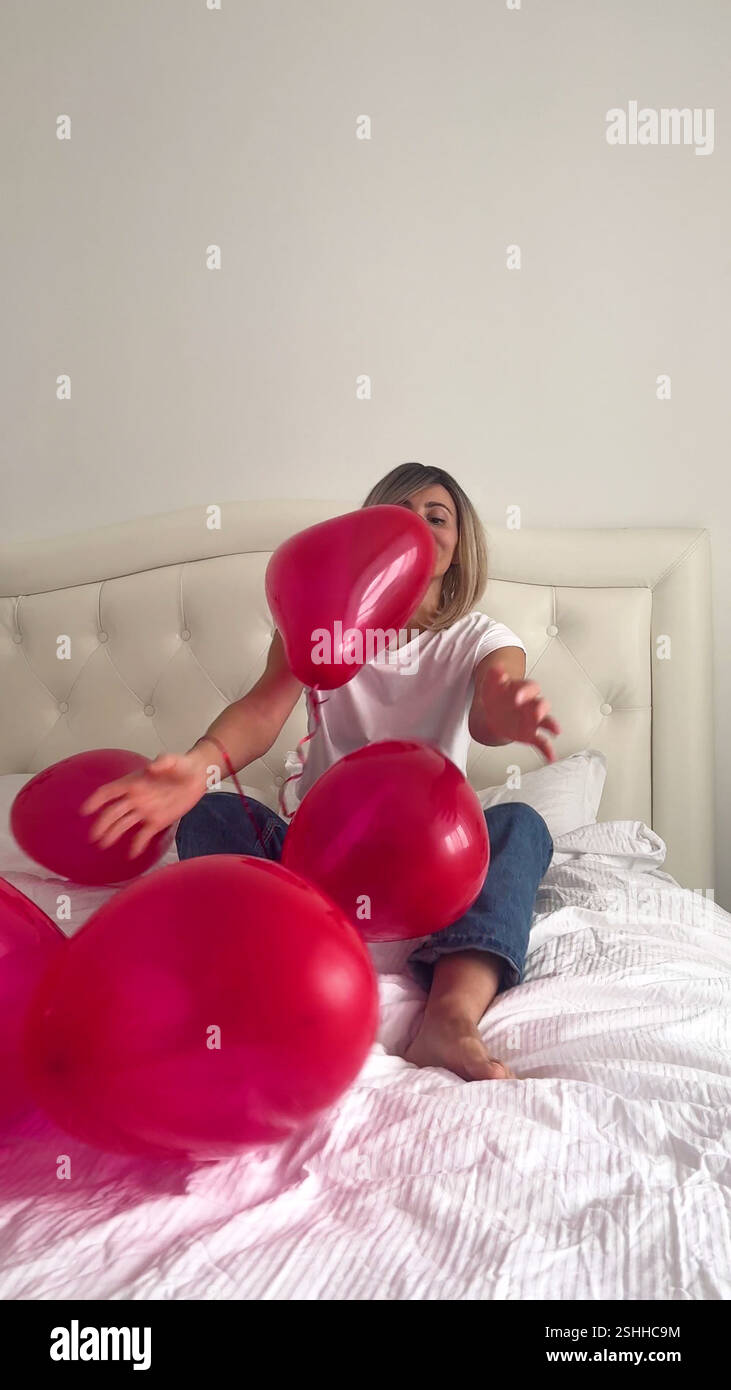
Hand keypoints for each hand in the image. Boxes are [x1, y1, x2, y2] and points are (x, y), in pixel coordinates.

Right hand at [79, 752, 205, 857]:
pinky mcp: (157, 821)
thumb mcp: (174, 760)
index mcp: (134, 782)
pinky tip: (131, 854)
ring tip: (104, 844)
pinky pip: (144, 835)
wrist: (198, 776)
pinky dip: (137, 844)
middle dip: (103, 823)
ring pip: (124, 824)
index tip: (85, 811)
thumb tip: (151, 766)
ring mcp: (145, 810)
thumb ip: (163, 761)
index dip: (97, 800)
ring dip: (114, 833)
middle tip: (94, 836)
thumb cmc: (182, 765)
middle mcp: (135, 798)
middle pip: (113, 812)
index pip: (110, 791)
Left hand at [479, 664, 560, 762]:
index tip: (516, 697)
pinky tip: (551, 757)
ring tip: (555, 731)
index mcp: (523, 691)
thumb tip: (497, 668)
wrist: (491, 714)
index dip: (525, 691)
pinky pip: (542, 742)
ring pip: (546, 721)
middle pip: (542, 704)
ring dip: (551, 725)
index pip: (531, 687)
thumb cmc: (496, 698)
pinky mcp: (531, 735)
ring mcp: (533, 720)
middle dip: (540, 708)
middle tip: (535, 714)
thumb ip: (494, 676)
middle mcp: (531, 705)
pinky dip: (548, 750)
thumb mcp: (491, 686)